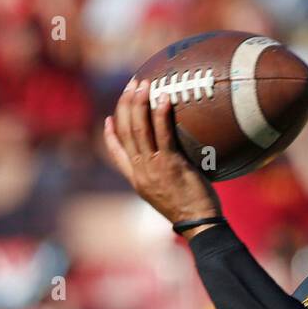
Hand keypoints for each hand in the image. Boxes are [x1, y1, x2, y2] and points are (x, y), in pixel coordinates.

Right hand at [104, 79, 221, 234]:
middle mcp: (140, 171)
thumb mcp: (168, 194)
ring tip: (143, 84)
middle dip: (126, 105)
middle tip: (131, 85)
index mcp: (137, 180)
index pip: (117, 153)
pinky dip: (162, 114)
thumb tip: (172, 162)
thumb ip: (163, 176)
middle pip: (125, 132)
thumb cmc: (190, 210)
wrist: (199, 224)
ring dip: (139, 103)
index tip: (109, 118)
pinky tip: (165, 98)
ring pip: (139, 129)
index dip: (110, 134)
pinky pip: (163, 134)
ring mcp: (153, 167)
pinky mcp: (170, 164)